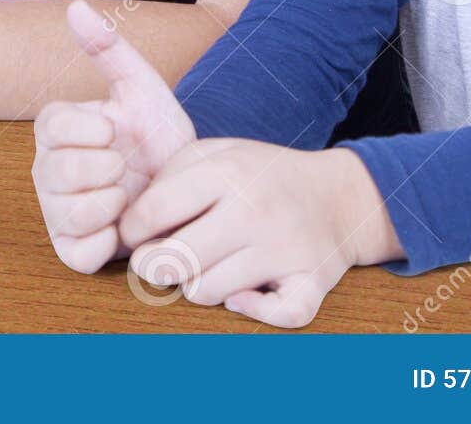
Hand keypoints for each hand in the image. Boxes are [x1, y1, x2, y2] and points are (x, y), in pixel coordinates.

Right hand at [32, 1, 194, 273]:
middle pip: (57, 170)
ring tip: (129, 196)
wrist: (192, 190)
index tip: (116, 129)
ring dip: (110, 203)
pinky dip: (106, 241)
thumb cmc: (159, 137)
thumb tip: (75, 6)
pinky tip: (124, 228)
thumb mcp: (142, 89)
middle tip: (127, 167)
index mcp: (57, 130)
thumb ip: (109, 50)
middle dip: (105, 168)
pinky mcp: (72, 251)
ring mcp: (57, 212)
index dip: (89, 128)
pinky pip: (77, 252)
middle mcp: (47, 171)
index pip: (51, 125)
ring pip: (67, 212)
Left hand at [118, 140, 401, 328]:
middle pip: (174, 261)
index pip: (152, 213)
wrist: (338, 195)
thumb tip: (131, 228)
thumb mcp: (214, 154)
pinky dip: (252, 310)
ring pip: (208, 292)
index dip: (132, 231)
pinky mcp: (312, 281)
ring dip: (199, 285)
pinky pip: (273, 315)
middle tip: (161, 259)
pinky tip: (243, 293)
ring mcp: (285, 249)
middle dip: (155, 265)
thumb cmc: (260, 176)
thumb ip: (168, 179)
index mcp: (227, 173)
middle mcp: (255, 211)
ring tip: (207, 265)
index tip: (137, 235)